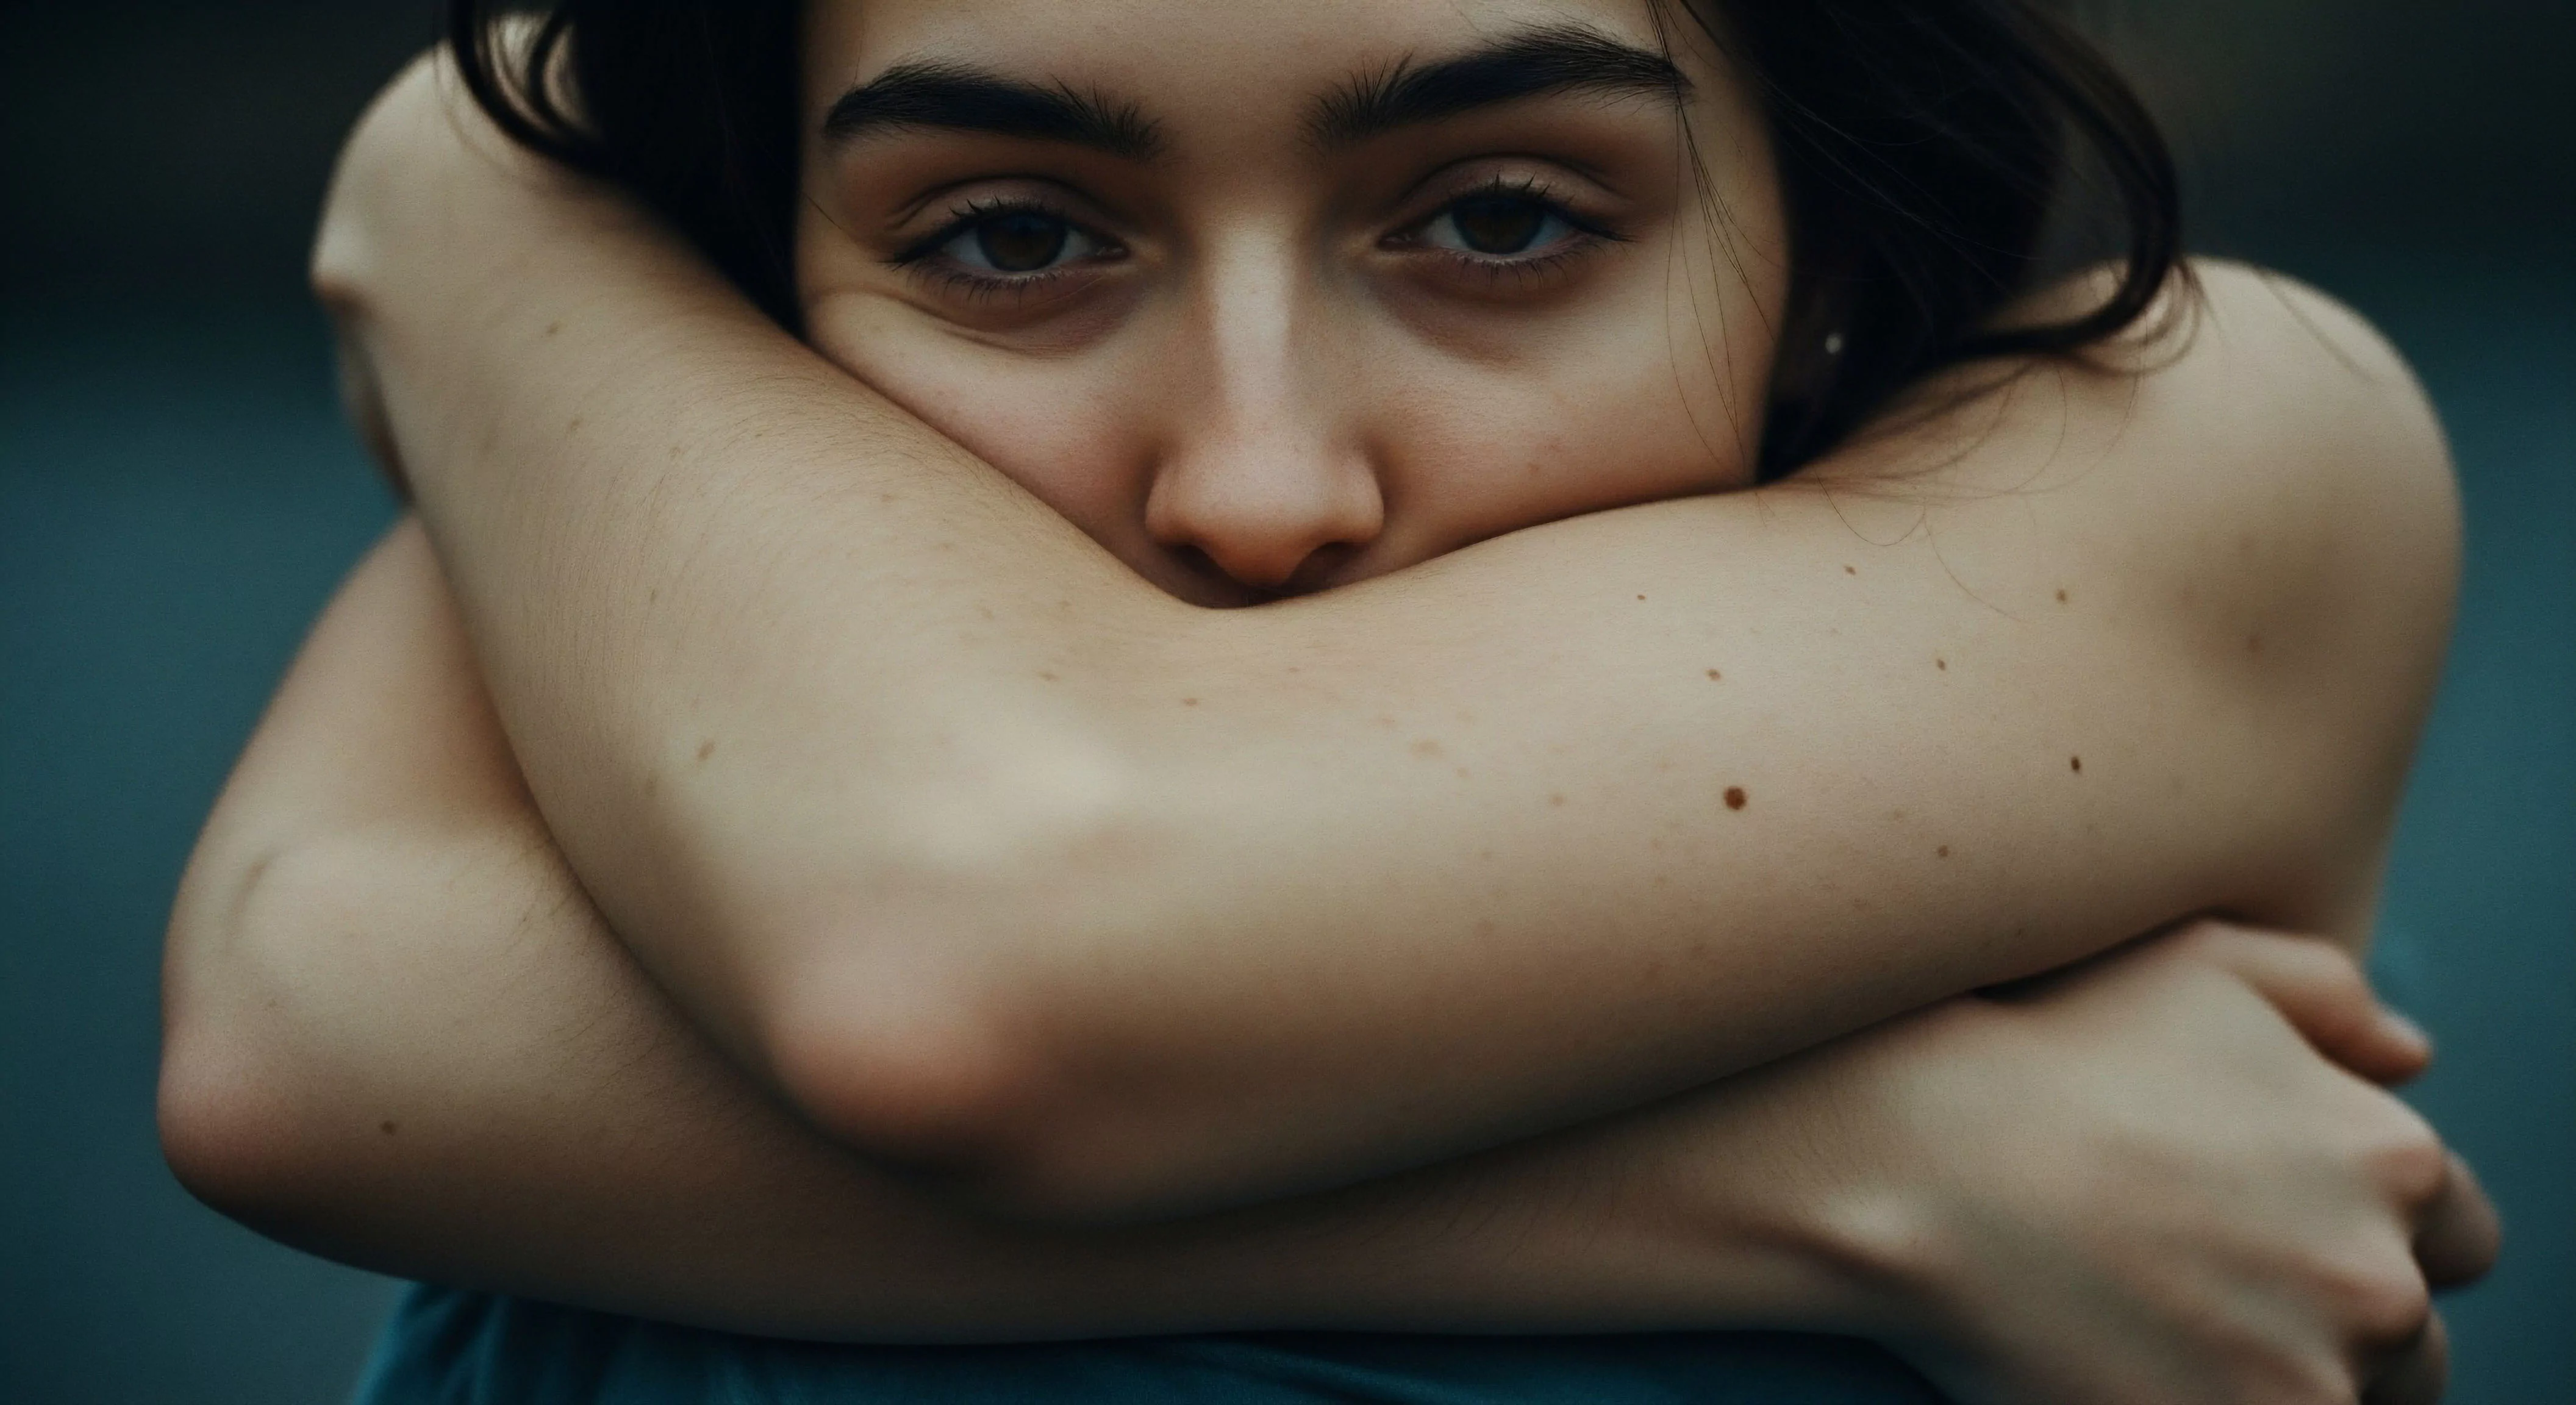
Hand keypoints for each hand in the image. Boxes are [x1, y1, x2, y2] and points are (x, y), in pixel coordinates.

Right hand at [1739, 922, 2497, 1404]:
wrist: (1911, 1157)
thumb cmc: (2045, 1044)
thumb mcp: (2198, 965)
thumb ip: (2329, 994)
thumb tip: (2415, 1056)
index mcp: (2392, 1160)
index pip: (2460, 1234)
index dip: (2376, 1229)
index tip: (2284, 1230)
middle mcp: (2380, 1277)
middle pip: (2410, 1340)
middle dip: (2329, 1316)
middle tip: (2209, 1287)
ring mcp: (2312, 1379)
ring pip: (2342, 1403)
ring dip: (2278, 1377)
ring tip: (2163, 1331)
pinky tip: (2132, 1368)